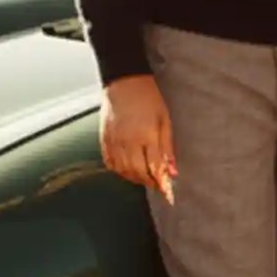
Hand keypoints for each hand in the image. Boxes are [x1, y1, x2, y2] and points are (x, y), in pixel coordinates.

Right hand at [100, 75, 177, 198]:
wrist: (124, 81)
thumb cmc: (148, 97)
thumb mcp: (164, 120)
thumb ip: (167, 147)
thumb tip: (173, 171)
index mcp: (146, 136)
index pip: (155, 168)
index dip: (162, 184)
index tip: (169, 196)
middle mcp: (128, 141)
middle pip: (138, 173)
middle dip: (150, 182)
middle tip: (159, 185)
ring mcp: (114, 141)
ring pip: (123, 171)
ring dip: (135, 178)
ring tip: (145, 177)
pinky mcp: (104, 139)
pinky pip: (110, 163)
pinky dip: (120, 171)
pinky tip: (128, 170)